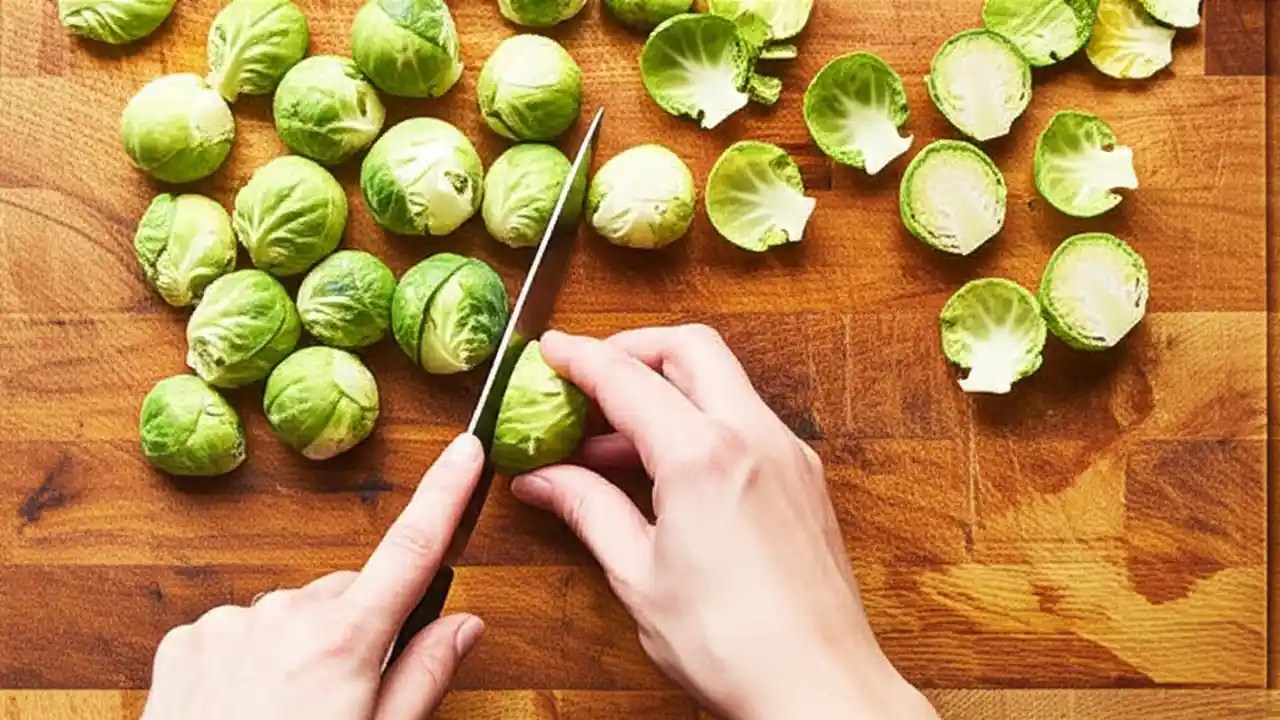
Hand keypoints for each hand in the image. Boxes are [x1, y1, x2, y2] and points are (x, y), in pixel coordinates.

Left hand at [143, 435, 486, 719]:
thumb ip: (423, 676)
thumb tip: (466, 623)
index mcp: (345, 642)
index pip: (412, 551)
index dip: (446, 494)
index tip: (467, 448)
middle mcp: (285, 615)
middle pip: (349, 593)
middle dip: (359, 627)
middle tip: (350, 695)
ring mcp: (230, 622)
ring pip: (292, 612)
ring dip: (300, 644)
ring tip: (288, 712)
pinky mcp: (185, 638)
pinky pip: (239, 628)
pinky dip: (250, 656)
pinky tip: (244, 707)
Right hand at [512, 327, 936, 719]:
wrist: (818, 688)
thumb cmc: (732, 645)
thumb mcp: (638, 574)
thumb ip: (588, 509)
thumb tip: (544, 479)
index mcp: (703, 455)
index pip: (627, 378)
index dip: (580, 357)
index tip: (550, 351)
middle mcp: (754, 437)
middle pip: (689, 348)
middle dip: (633, 348)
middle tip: (589, 376)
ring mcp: (787, 453)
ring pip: (722, 381)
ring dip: (667, 389)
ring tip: (611, 441)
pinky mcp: (804, 478)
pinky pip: (745, 421)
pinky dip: (701, 421)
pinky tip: (665, 469)